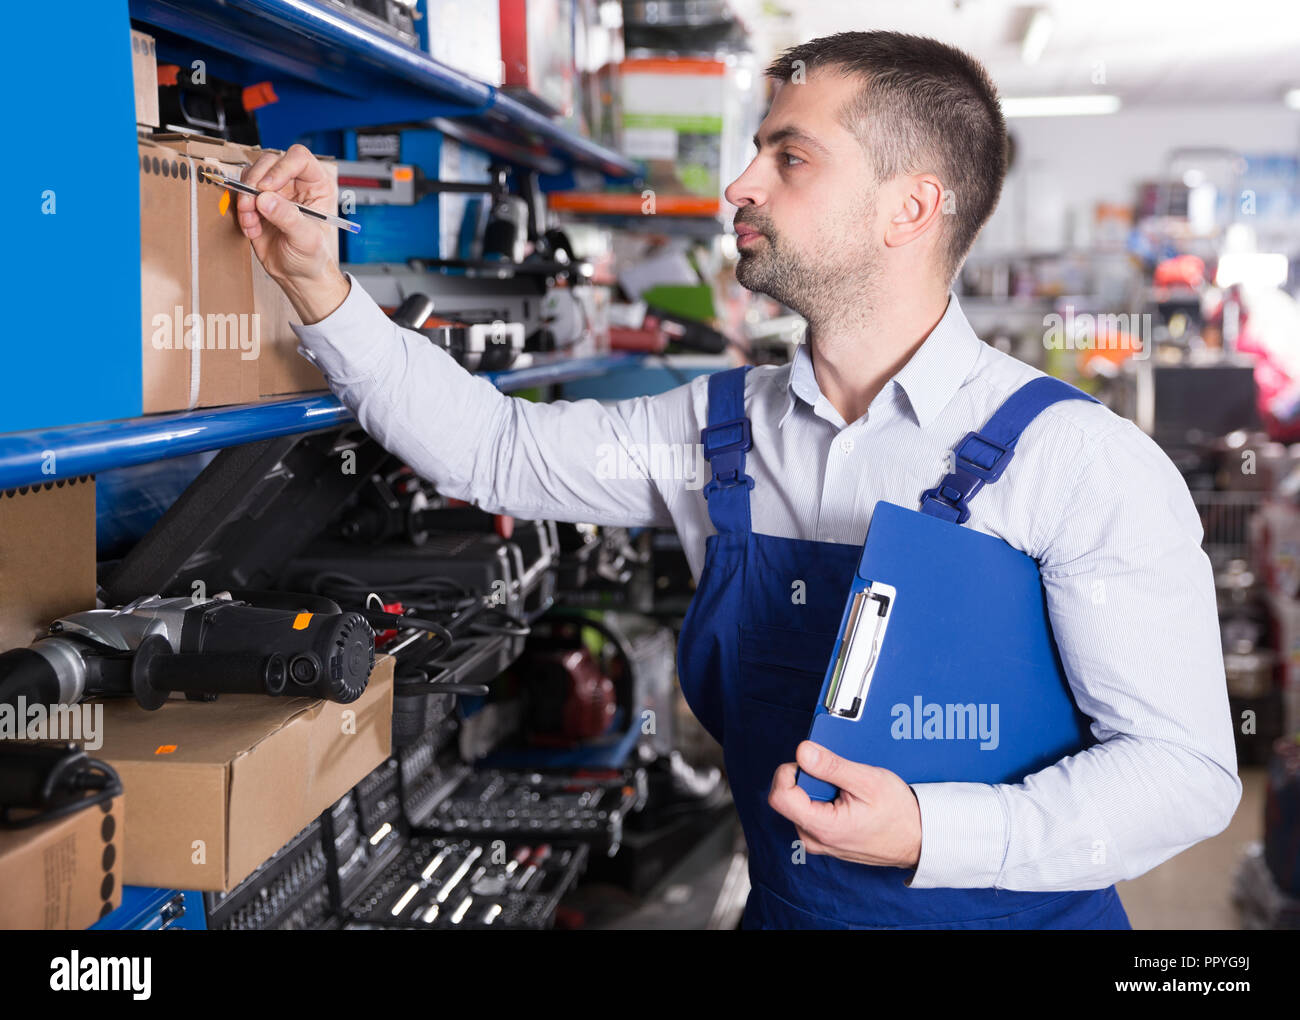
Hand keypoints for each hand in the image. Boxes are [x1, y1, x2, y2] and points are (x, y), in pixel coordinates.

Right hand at [237, 143, 349, 323]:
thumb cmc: (312, 257)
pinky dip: (241, 211)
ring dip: (245, 198)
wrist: (297, 275)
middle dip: (255, 183)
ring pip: (251, 175)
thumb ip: (288, 218)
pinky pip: (241, 194)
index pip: (298, 158)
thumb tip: (265, 199)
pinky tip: (251, 229)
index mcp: (317, 185)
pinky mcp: (257, 202)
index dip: (281, 167)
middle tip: (252, 205)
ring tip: (252, 222)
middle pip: (269, 162)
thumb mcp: (306, 240)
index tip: (267, 187)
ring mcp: (275, 191)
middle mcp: (295, 183)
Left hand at [768, 741, 921, 868]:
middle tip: (836, 776)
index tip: (809, 762)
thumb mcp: (868, 781)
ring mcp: (818, 842)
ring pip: (798, 804)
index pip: (780, 796)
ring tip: (845, 789)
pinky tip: (844, 798)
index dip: (789, 772)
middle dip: (807, 778)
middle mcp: (814, 839)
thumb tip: (803, 751)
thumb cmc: (898, 814)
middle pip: (788, 798)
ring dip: (816, 789)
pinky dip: (823, 800)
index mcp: (822, 827)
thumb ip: (832, 766)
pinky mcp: (823, 840)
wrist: (917, 838)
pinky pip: (810, 813)